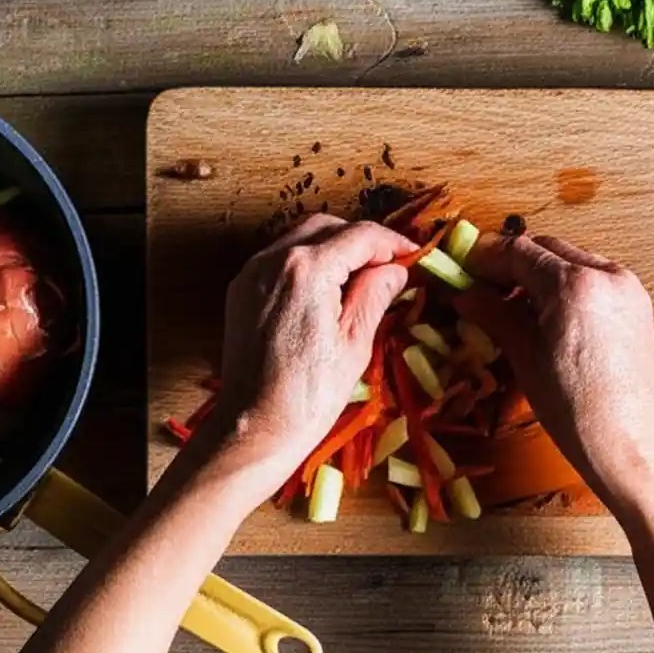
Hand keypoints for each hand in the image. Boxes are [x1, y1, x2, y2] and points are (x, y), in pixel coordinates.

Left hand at [209, 215, 416, 487]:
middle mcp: (274, 259)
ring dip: (332, 247)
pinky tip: (325, 289)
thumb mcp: (355, 343)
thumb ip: (375, 295)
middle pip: (327, 226)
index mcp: (308, 270)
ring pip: (300, 238)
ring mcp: (252, 273)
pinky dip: (306, 262)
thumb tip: (395, 271)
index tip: (412, 255)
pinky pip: (279, 259)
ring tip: (359, 277)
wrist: (255, 426)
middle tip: (388, 265)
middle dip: (361, 240)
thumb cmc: (310, 394)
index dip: (392, 242)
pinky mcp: (240, 291)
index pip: (359, 236)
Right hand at [455, 233, 653, 508]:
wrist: (630, 446)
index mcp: (574, 284)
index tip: (461, 271)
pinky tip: (545, 317)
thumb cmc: (572, 408)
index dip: (485, 257)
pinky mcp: (637, 306)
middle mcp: (606, 274)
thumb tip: (464, 295)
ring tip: (511, 306)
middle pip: (547, 249)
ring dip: (539, 274)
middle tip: (481, 289)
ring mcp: (627, 288)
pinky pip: (592, 280)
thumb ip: (494, 315)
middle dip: (512, 264)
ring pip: (571, 261)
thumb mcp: (524, 357)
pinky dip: (564, 287)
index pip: (520, 250)